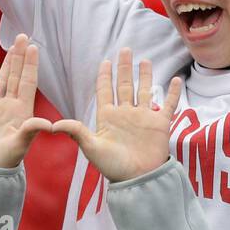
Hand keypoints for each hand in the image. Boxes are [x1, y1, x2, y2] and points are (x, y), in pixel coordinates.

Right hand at [0, 35, 53, 168]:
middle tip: (22, 36)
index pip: (28, 82)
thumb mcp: (21, 144)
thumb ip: (31, 131)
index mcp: (22, 110)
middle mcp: (10, 105)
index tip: (34, 47)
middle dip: (19, 56)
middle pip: (16, 75)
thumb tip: (48, 124)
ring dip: (7, 63)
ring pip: (2, 79)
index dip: (31, 65)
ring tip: (11, 45)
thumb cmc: (6, 159)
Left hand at [53, 49, 182, 182]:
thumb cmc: (113, 166)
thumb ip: (76, 132)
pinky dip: (173, 93)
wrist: (137, 179)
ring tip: (145, 60)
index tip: (105, 61)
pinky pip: (169, 105)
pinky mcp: (160, 124)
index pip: (105, 91)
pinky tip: (176, 80)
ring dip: (145, 76)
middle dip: (124, 68)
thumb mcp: (91, 147)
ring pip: (145, 91)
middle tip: (125, 50)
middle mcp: (126, 114)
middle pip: (124, 85)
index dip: (105, 76)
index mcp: (108, 117)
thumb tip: (52, 125)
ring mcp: (144, 118)